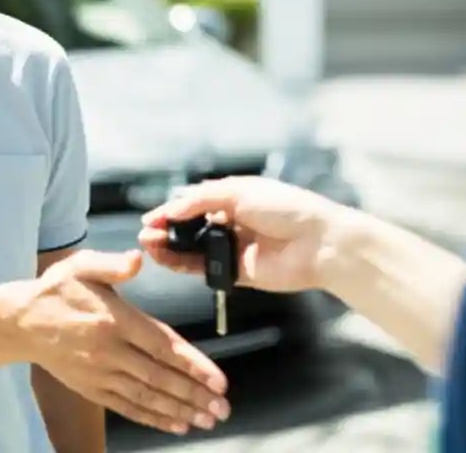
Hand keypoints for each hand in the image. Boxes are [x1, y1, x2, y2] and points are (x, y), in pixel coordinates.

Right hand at [14, 249, 230, 434]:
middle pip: (159, 376)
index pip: (161, 345)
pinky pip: (126, 405)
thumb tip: (137, 259)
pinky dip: (152, 417)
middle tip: (221, 409)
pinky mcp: (91, 387)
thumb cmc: (56, 291)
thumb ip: (112, 264)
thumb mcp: (81, 266)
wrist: (20, 322)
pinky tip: (174, 423)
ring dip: (179, 409)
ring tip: (206, 419)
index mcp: (114, 320)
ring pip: (146, 395)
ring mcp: (100, 373)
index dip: (192, 365)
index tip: (217, 380)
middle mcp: (109, 351)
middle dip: (194, 395)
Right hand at [138, 176, 355, 293]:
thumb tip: (172, 208)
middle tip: (146, 235)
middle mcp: (232, 223)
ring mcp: (234, 249)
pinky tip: (167, 261)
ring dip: (169, 249)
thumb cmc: (286, 208)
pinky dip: (184, 266)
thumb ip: (201, 200)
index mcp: (234, 199)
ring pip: (193, 250)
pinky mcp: (238, 273)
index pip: (193, 204)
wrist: (319, 243)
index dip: (171, 210)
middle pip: (190, 228)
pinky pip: (205, 270)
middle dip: (166, 230)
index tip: (150, 219)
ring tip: (149, 247)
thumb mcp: (239, 192)